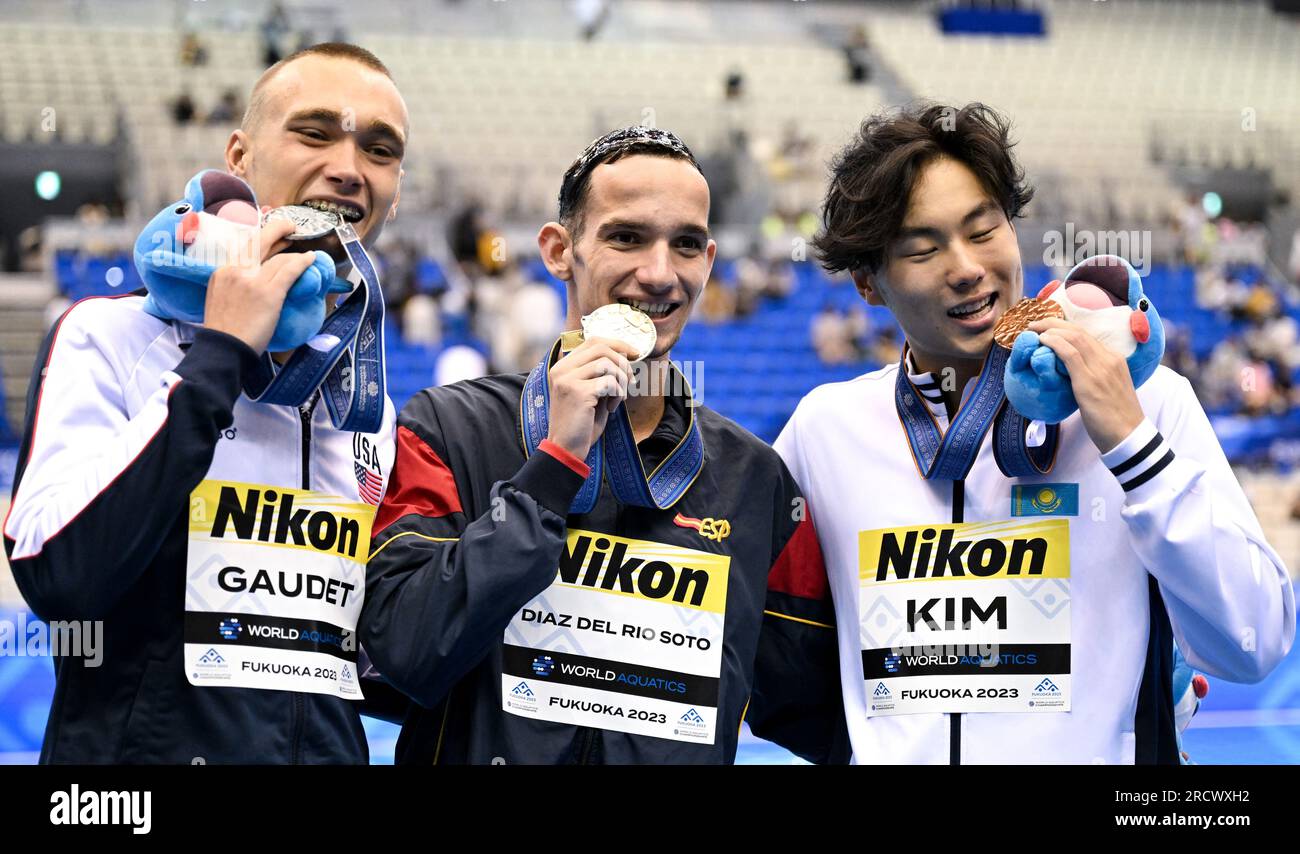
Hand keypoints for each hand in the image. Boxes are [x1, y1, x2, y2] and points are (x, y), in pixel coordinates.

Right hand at [204, 218, 316, 352]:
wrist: (224, 348)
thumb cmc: (224, 330)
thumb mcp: (219, 298)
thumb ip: (232, 284)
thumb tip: (250, 280)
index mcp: (222, 271)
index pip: (245, 246)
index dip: (262, 236)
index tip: (273, 232)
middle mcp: (236, 270)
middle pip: (260, 240)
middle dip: (278, 228)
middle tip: (290, 226)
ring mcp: (253, 280)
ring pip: (280, 259)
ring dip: (295, 255)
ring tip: (306, 253)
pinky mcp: (269, 293)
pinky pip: (290, 271)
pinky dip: (302, 263)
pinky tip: (311, 259)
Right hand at [544, 336, 639, 459]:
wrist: (566, 448)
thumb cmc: (581, 423)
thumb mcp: (590, 392)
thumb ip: (601, 373)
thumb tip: (626, 355)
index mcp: (563, 366)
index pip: (593, 341)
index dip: (618, 344)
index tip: (635, 353)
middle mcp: (562, 369)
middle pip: (601, 348)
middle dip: (623, 363)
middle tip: (630, 381)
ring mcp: (567, 379)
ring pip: (607, 364)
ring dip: (620, 382)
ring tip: (616, 400)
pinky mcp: (577, 392)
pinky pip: (609, 383)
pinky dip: (617, 395)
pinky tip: (610, 408)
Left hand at [1027, 317, 1144, 452]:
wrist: (1128, 435)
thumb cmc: (1115, 418)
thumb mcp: (1107, 389)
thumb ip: (1094, 376)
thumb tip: (1074, 373)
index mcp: (1114, 359)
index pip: (1087, 335)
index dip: (1065, 328)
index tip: (1048, 328)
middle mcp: (1109, 359)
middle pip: (1078, 331)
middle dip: (1054, 323)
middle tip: (1035, 323)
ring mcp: (1101, 368)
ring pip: (1073, 337)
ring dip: (1050, 330)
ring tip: (1033, 330)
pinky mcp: (1089, 380)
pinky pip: (1069, 353)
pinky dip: (1053, 343)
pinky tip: (1041, 342)